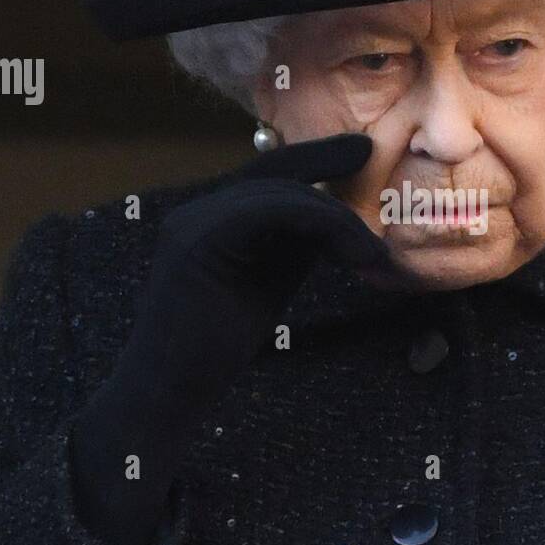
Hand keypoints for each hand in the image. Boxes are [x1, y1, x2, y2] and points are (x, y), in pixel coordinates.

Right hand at [70, 133, 387, 544]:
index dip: (315, 157)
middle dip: (332, 179)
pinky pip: (267, 211)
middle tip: (376, 204)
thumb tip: (338, 217)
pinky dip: (318, 224)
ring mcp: (192, 222)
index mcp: (211, 218)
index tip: (363, 152)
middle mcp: (197, 210)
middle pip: (276, 176)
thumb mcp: (269, 281)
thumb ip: (295, 245)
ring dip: (334, 219)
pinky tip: (349, 252)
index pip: (267, 173)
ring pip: (278, 193)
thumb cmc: (215, 347)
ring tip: (369, 253)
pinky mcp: (196, 242)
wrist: (168, 392)